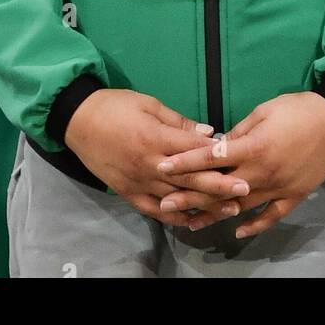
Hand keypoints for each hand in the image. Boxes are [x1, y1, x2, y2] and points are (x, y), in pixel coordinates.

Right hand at [64, 89, 252, 227]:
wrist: (78, 121)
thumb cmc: (115, 106)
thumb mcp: (148, 104)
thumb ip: (178, 122)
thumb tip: (207, 133)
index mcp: (155, 139)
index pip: (193, 151)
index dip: (218, 157)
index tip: (242, 160)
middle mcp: (149, 165)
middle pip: (190, 179)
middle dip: (220, 185)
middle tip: (245, 189)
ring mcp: (138, 182)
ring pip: (176, 199)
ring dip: (204, 205)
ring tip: (229, 209)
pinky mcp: (128, 193)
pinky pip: (154, 210)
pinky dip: (174, 217)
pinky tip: (192, 221)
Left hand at [153, 92, 324, 236]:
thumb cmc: (298, 108)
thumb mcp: (264, 110)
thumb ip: (239, 130)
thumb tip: (218, 143)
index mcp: (252, 147)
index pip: (210, 157)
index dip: (184, 162)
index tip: (162, 167)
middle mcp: (261, 173)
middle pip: (219, 187)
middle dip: (190, 195)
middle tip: (165, 203)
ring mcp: (278, 188)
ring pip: (239, 207)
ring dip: (214, 215)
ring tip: (190, 222)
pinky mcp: (294, 196)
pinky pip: (271, 215)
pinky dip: (254, 224)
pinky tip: (238, 231)